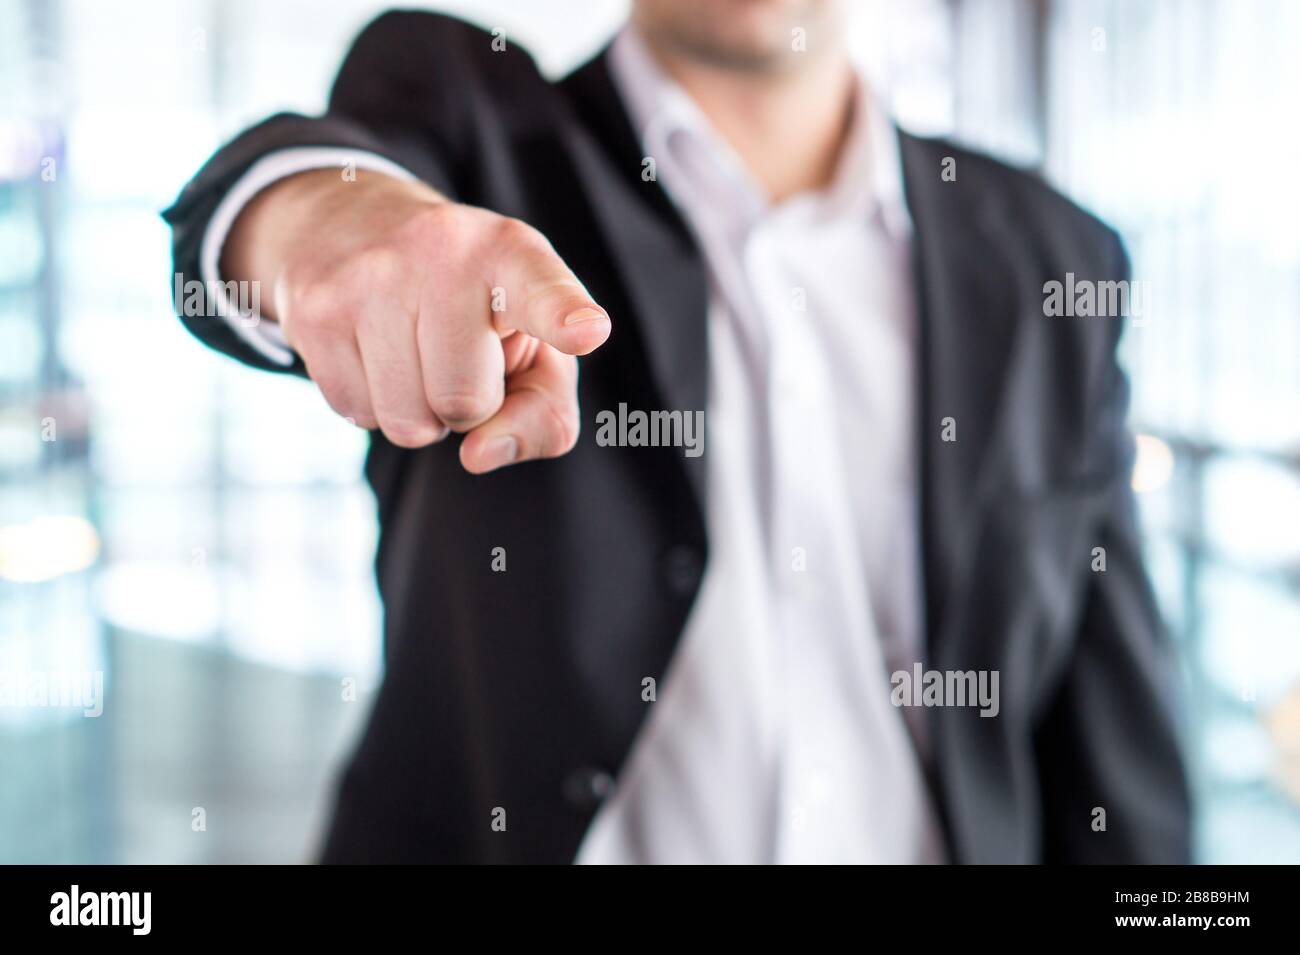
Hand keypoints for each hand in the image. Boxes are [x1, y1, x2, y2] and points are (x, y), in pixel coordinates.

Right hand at [223, 168, 610, 472]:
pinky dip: (374, 402)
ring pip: (408, 423)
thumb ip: (543, 414)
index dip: (562, 316)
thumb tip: (479, 455)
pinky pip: (357, 414)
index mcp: (512, 253)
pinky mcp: (313, 311)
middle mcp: (441, 253)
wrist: (351, 223)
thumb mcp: (534, 349)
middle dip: (466, 404)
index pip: (540, 290)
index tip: (585, 332)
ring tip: (415, 350)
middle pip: (464, 403)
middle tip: (455, 351)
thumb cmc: (474, 307)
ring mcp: (368, 278)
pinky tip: (375, 350)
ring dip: (418, 410)